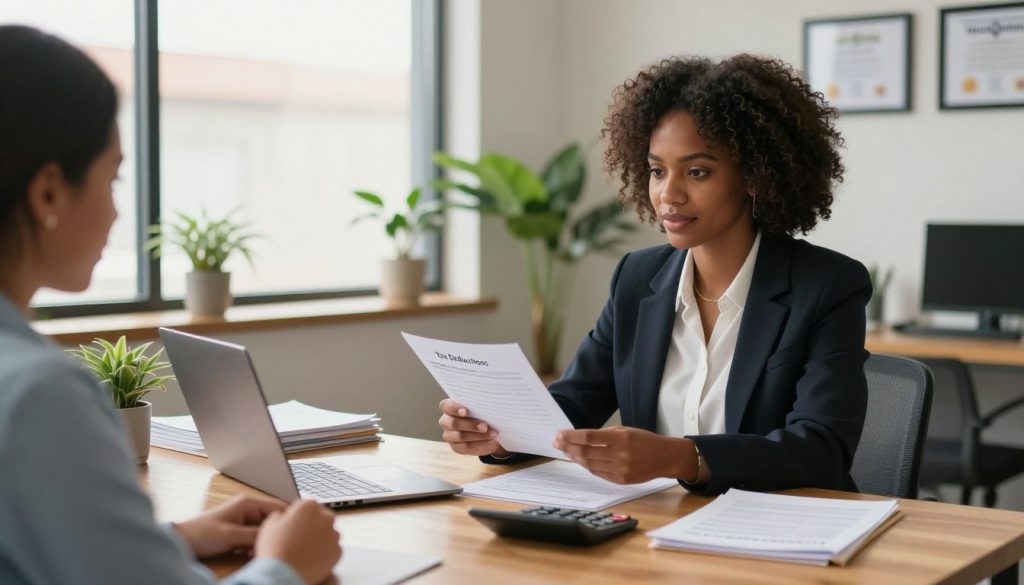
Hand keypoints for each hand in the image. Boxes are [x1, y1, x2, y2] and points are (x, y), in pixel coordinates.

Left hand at [173, 495, 286, 557]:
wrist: (182, 542)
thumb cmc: (201, 534)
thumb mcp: (231, 535)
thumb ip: (255, 534)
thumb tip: (277, 535)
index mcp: (248, 503)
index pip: (278, 506)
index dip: (287, 519)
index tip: (294, 533)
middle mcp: (248, 510)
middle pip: (273, 521)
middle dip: (275, 534)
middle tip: (275, 546)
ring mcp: (244, 521)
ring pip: (265, 531)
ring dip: (265, 541)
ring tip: (263, 551)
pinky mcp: (240, 532)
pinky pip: (256, 538)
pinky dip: (257, 546)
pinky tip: (253, 555)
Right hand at [255, 499, 341, 584]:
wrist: (284, 575)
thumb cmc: (275, 550)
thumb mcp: (269, 525)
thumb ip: (279, 515)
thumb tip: (282, 516)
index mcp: (309, 506)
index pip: (305, 505)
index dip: (296, 515)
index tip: (292, 525)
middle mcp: (326, 518)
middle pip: (320, 517)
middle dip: (311, 525)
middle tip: (298, 538)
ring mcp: (334, 535)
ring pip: (328, 533)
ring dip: (319, 538)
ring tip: (304, 550)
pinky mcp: (338, 552)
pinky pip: (332, 549)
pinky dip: (324, 552)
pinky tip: (311, 558)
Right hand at [437, 399, 508, 456]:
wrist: (487, 428)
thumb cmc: (481, 412)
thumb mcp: (481, 407)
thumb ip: (479, 405)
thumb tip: (490, 404)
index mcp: (448, 407)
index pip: (446, 406)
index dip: (454, 409)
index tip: (465, 411)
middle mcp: (446, 421)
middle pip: (453, 423)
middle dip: (471, 425)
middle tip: (485, 426)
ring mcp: (449, 435)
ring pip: (460, 436)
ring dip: (478, 436)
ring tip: (492, 434)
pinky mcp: (456, 447)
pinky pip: (466, 447)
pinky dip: (480, 444)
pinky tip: (490, 441)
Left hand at [553, 426, 694, 483]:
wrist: (665, 457)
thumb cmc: (644, 440)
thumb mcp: (625, 431)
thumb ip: (604, 435)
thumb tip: (580, 438)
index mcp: (621, 438)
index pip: (589, 437)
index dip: (571, 437)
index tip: (559, 434)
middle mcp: (620, 455)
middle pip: (586, 452)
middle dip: (568, 447)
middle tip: (557, 443)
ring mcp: (620, 470)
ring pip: (590, 464)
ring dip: (575, 458)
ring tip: (565, 451)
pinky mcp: (621, 480)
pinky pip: (598, 473)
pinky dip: (587, 466)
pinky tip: (579, 460)